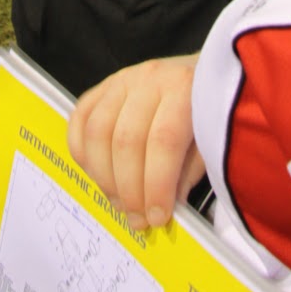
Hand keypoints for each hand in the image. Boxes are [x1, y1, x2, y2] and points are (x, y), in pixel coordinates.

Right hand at [68, 56, 203, 230]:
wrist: (205, 72)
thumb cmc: (210, 110)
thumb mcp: (211, 139)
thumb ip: (188, 171)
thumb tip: (164, 208)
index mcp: (183, 87)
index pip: (163, 140)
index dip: (156, 184)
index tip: (157, 217)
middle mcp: (149, 78)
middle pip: (126, 140)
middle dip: (128, 189)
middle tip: (137, 219)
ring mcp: (121, 79)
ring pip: (97, 132)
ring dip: (104, 177)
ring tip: (119, 203)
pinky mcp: (103, 86)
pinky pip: (80, 119)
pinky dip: (82, 152)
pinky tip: (97, 175)